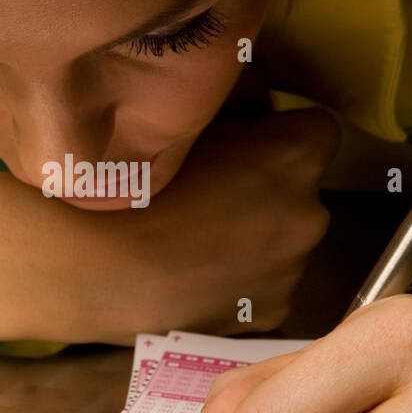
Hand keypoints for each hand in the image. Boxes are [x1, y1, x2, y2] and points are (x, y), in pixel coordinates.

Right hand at [88, 107, 338, 342]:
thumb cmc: (132, 184)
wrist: (93, 267)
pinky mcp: (269, 313)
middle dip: (269, 189)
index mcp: (296, 156)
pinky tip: (196, 278)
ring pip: (283, 241)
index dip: (280, 133)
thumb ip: (236, 103)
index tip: (246, 143)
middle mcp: (310, 213)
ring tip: (195, 242)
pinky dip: (240, 282)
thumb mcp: (184, 123)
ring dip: (255, 237)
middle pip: (300, 191)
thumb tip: (256, 99)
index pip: (318, 130)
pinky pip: (264, 287)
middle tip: (210, 195)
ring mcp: (293, 270)